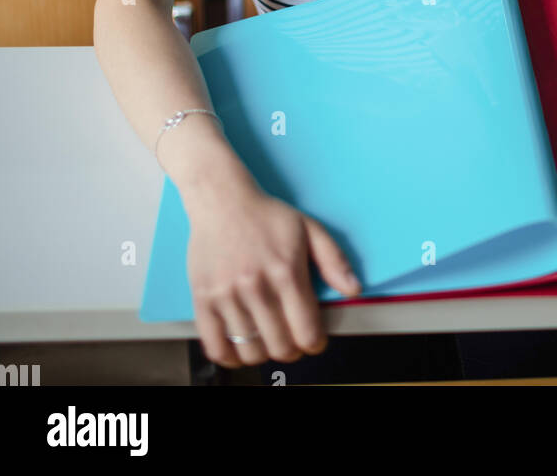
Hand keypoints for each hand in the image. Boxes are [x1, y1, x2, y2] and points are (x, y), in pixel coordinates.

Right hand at [186, 181, 361, 369]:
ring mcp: (227, 295)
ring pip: (250, 351)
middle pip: (280, 347)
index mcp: (286, 271)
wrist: (222, 199)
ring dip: (264, 352)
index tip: (313, 339)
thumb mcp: (309, 228)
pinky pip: (216, 346)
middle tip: (291, 339)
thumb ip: (334, 260)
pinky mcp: (203, 299)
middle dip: (292, 349)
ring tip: (267, 339)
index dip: (315, 342)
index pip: (307, 332)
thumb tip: (354, 290)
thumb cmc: (266, 215)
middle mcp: (256, 286)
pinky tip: (239, 348)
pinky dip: (230, 357)